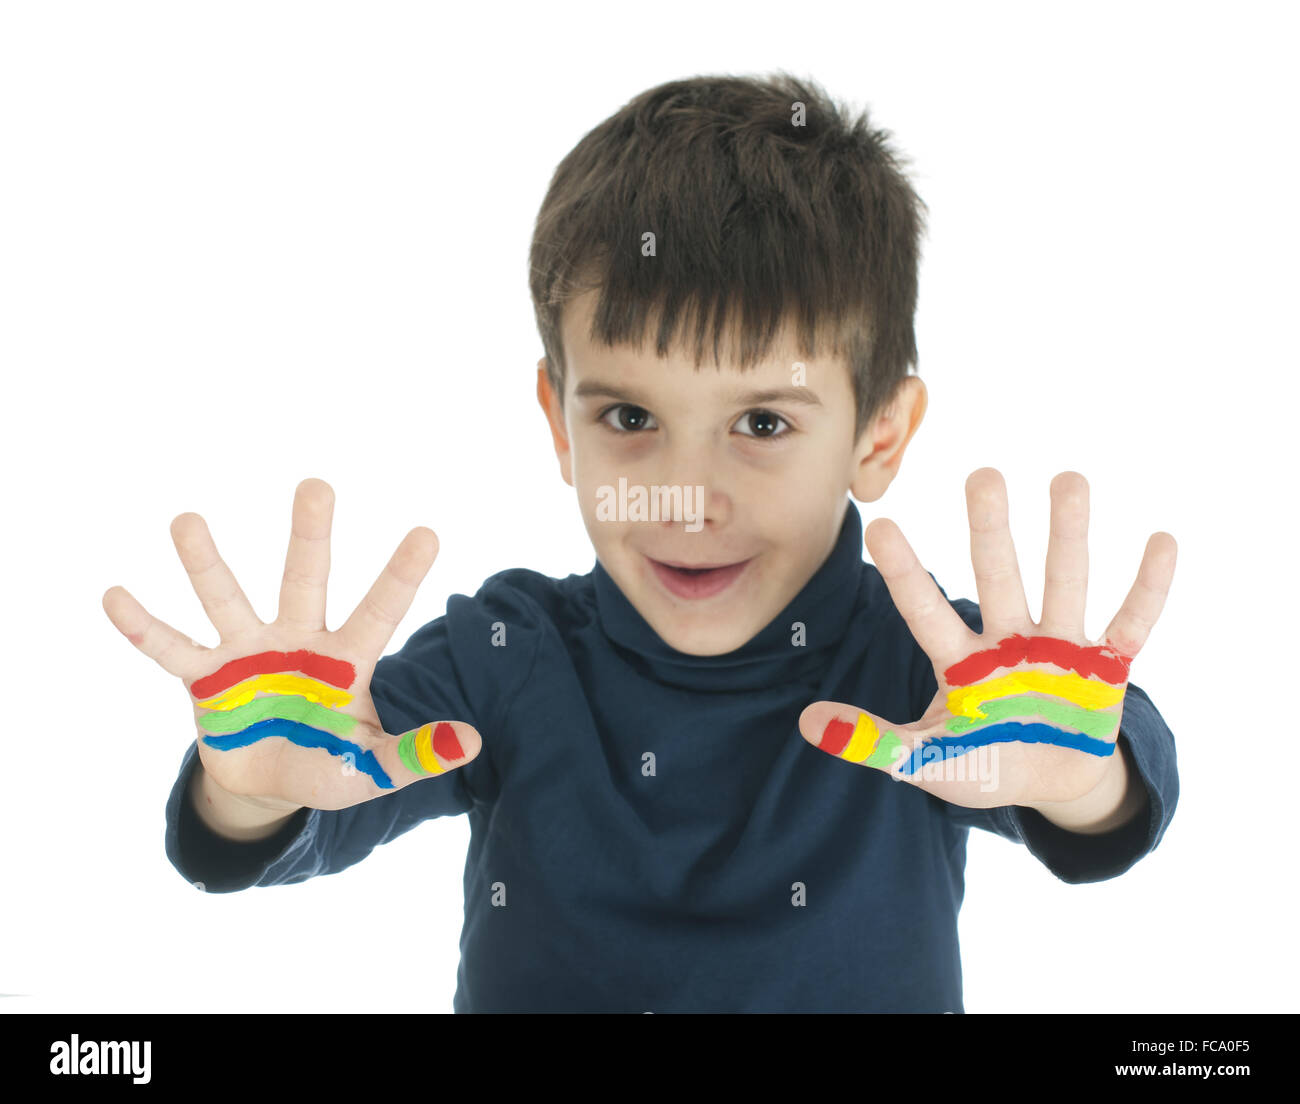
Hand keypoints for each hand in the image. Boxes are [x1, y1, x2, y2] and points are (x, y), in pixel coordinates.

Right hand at [103, 478, 481, 811]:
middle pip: (305, 578)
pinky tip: (114, 595)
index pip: (380, 611)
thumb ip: (414, 754)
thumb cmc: (329, 764)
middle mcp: (298, 640)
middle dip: (310, 535)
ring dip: (207, 563)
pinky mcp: (205, 677)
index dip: (402, 575)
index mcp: (347, 660)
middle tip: (317, 485)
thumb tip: (471, 740)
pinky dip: (143, 627)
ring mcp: (248, 652)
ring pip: (227, 598)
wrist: (268, 783)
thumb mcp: (371, 768)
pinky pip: (170, 648)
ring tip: (187, 520)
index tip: (429, 532)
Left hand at [799, 469, 1175, 810]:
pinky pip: (1131, 623)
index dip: (905, 574)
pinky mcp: (1106, 667)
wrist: (1049, 782)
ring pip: (1063, 583)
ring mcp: (1059, 648)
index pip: (924, 612)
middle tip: (983, 474)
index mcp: (958, 663)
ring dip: (1068, 536)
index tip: (880, 526)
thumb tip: (806, 722)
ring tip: (1069, 479)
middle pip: (996, 579)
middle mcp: (1007, 642)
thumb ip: (876, 741)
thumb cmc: (982, 764)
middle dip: (990, 531)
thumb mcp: (928, 761)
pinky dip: (1148, 588)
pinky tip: (1161, 541)